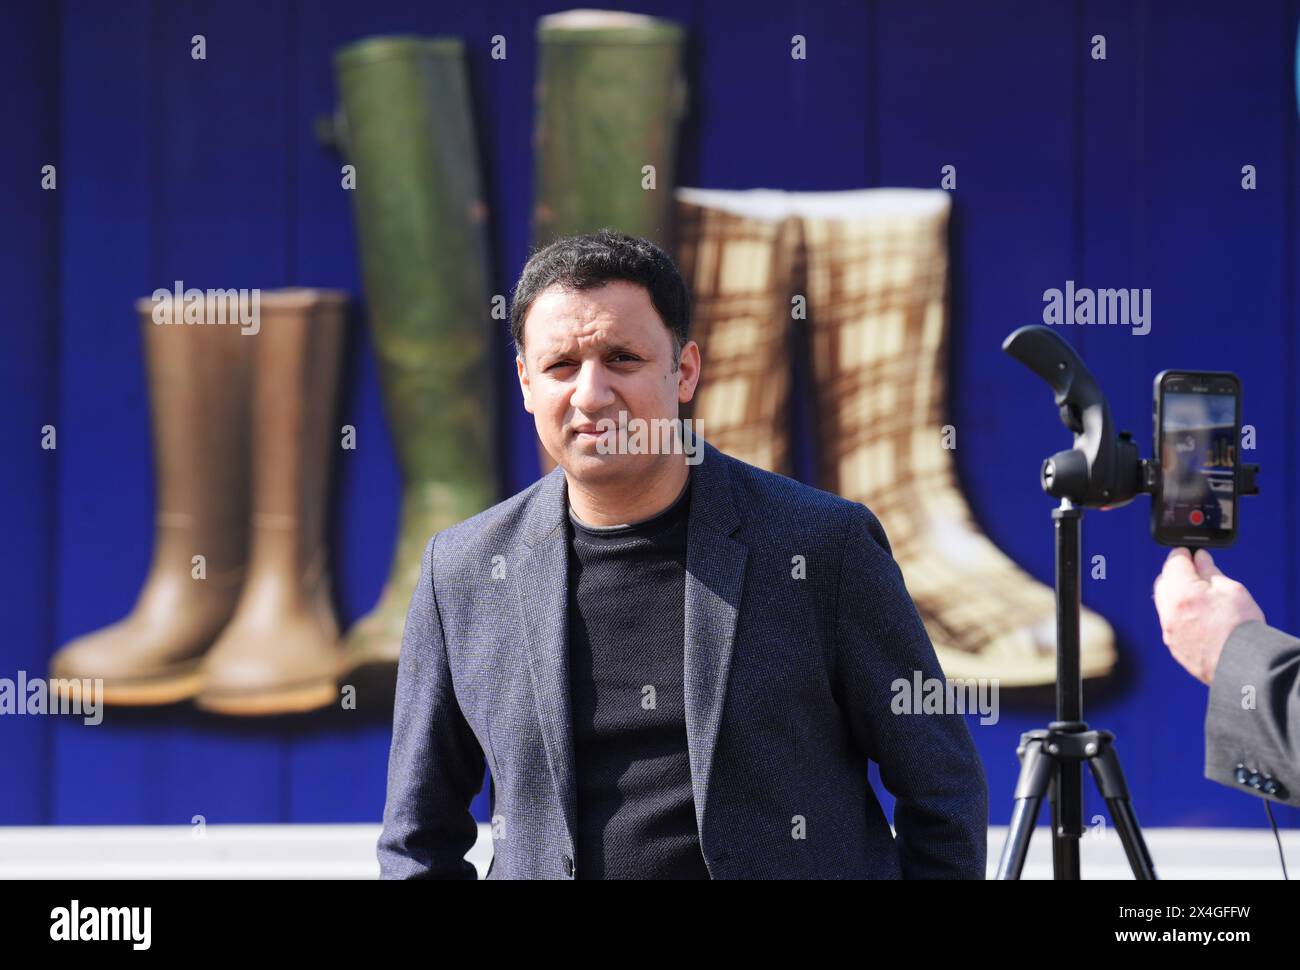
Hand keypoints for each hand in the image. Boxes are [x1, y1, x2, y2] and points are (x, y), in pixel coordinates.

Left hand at [1152, 548, 1265, 684]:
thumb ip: (1210, 571)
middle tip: (1195, 572)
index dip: (1183, 554)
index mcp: (1181, 592)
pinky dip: (1178, 614)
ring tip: (1199, 596)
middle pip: (1163, 582)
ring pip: (1164, 603)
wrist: (1243, 665)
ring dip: (1175, 595)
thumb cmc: (1240, 627)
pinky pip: (1170, 622)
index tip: (1191, 553)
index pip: (1173, 562)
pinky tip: (1197, 617)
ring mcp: (1169, 630)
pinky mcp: (1174, 646)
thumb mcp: (1231, 590)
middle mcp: (1169, 611)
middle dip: (1176, 573)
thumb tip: (1199, 558)